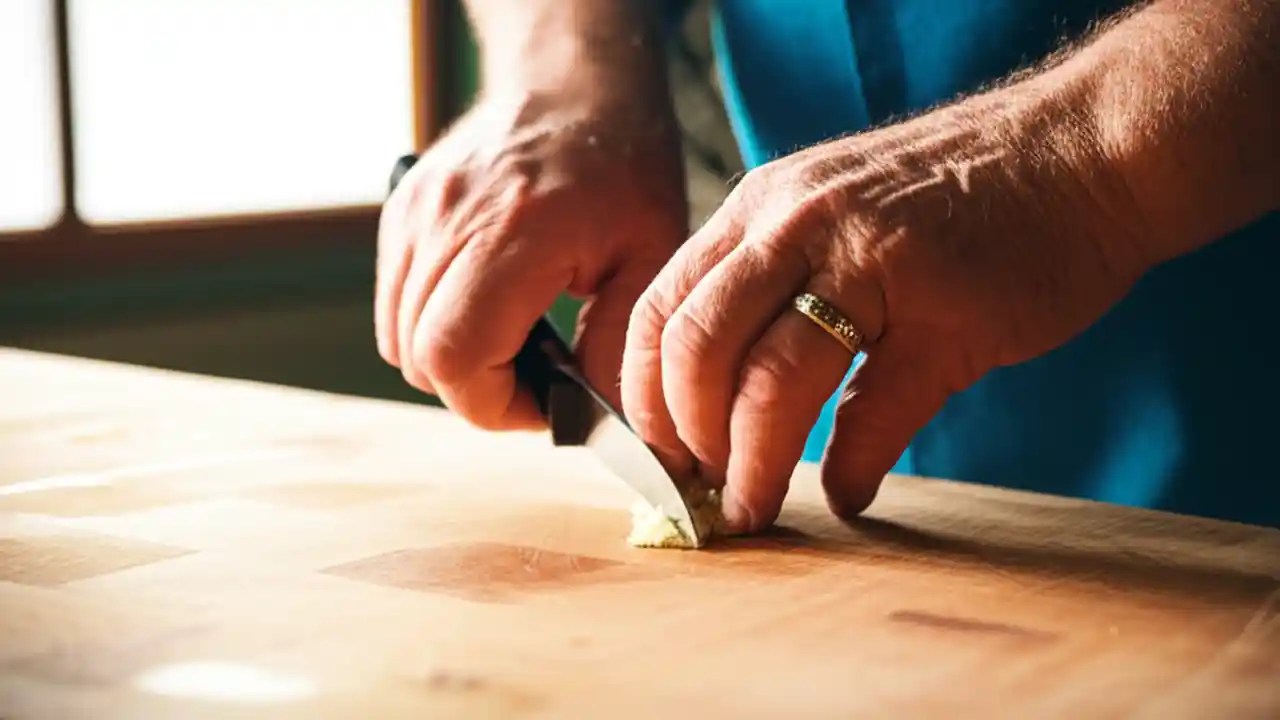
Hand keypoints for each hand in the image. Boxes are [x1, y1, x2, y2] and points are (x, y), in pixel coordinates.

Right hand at [376, 90, 685, 429]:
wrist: (574, 84)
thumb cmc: (622, 163)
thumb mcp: (651, 256)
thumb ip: (621, 346)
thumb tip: (595, 418)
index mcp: (515, 231)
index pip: (454, 357)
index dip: (495, 405)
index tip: (546, 402)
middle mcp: (448, 220)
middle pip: (420, 357)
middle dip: (478, 389)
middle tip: (536, 377)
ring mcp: (415, 213)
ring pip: (398, 336)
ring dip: (452, 359)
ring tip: (514, 339)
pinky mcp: (400, 211)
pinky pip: (394, 301)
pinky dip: (431, 324)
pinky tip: (486, 306)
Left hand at [622, 88, 1150, 531]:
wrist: (1083, 152)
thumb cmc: (952, 196)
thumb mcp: (830, 211)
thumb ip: (770, 287)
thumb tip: (723, 403)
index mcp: (761, 209)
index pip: (659, 310)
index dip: (645, 398)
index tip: (659, 454)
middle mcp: (796, 224)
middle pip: (696, 349)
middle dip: (688, 439)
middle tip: (704, 487)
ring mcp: (869, 263)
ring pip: (767, 381)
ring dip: (751, 464)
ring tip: (756, 508)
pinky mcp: (945, 314)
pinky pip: (873, 411)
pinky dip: (853, 468)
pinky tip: (850, 494)